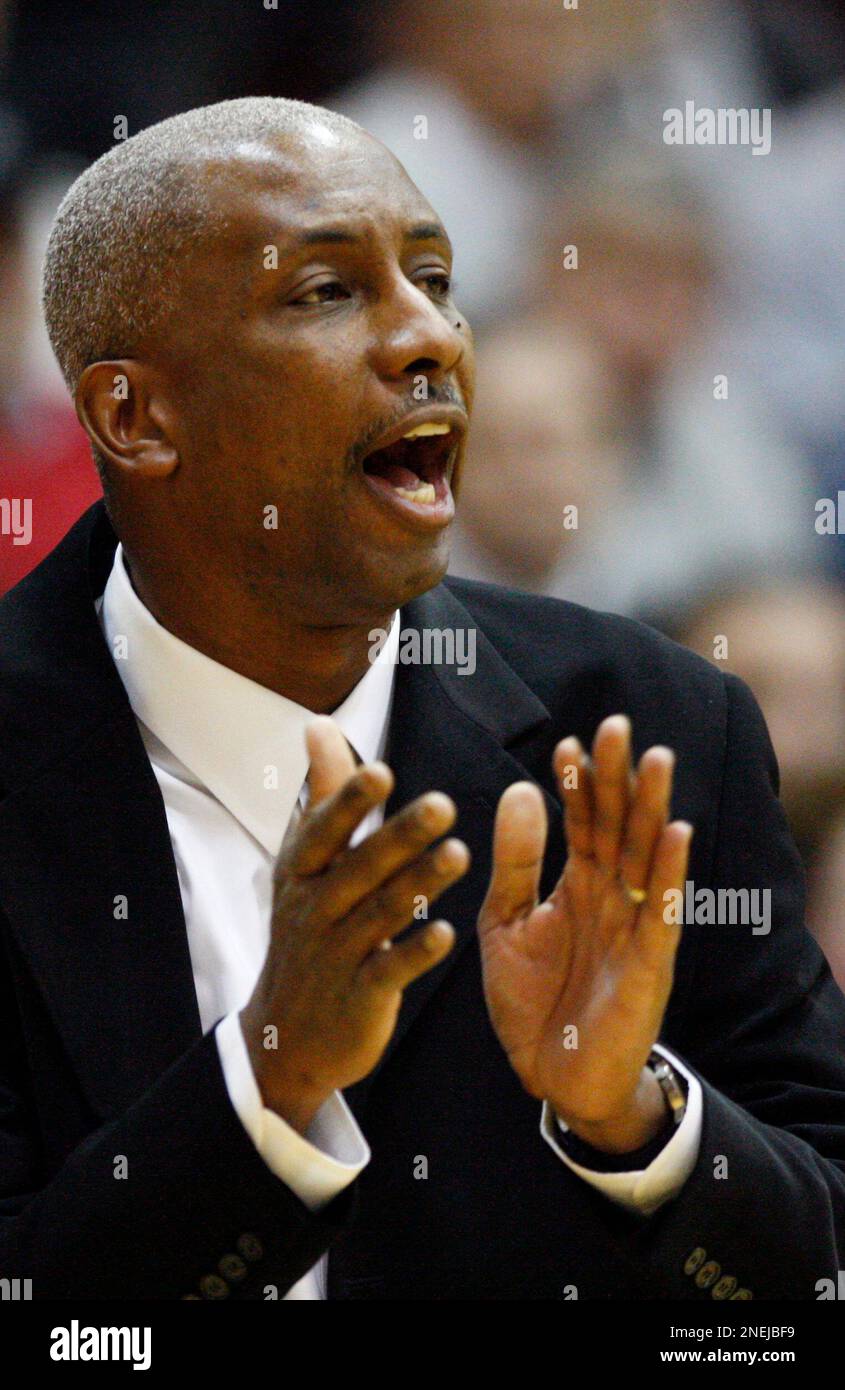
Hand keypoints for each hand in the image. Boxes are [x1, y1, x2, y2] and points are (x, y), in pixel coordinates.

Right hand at [240, 717, 469, 1133]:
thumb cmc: (309, 930)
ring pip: (379, 915)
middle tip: (443, 804)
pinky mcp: (360, 997)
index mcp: (301, 872)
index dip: (350, 802)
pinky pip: (389, 971)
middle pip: (358, 868)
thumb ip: (324, 794)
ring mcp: (335, 956)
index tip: (381, 770)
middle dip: (399, 836)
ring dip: (419, 885)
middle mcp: (315, 909)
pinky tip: (448, 933)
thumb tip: (318, 724)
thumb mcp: (305, 863)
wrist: (287, 1037)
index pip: (324, 831)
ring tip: (460, 856)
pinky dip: (417, 952)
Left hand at [477, 715, 691, 1152]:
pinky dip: (670, 871)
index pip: (582, 821)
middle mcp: (611, 896)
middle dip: (619, 778)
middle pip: (619, 825)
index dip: (578, 784)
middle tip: (618, 725)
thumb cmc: (531, 999)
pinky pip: (662, 910)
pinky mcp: (650, 962)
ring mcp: (634, 926)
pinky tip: (675, 831)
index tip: (568, 743)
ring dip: (652, 808)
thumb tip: (520, 788)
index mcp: (577, 883)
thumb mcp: (505, 921)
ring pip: (647, 856)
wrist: (551, 1077)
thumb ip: (514, 860)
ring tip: (656, 759)